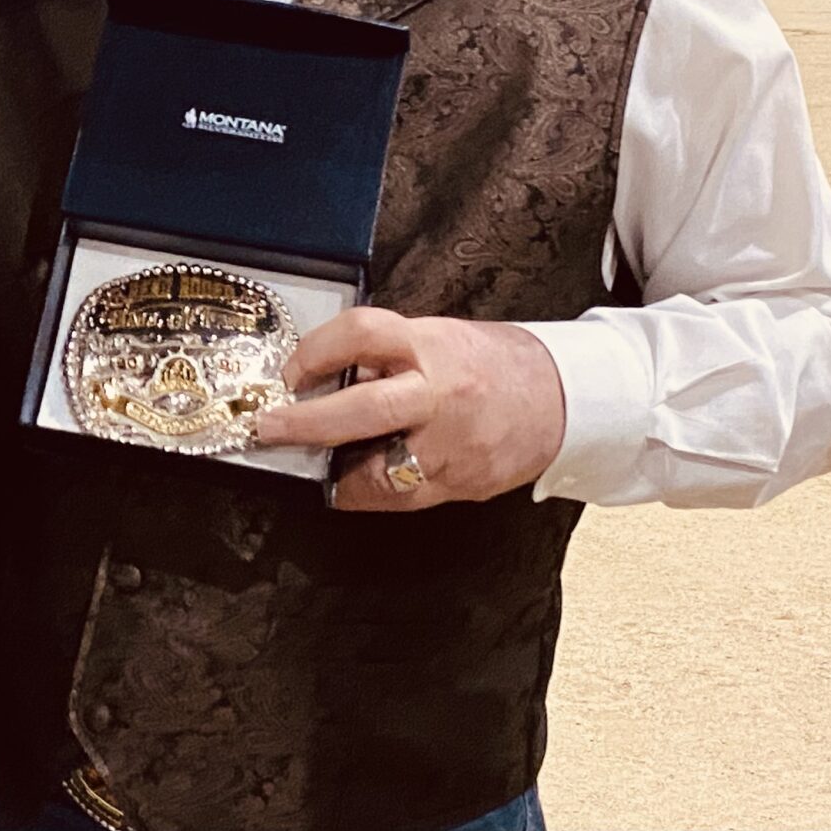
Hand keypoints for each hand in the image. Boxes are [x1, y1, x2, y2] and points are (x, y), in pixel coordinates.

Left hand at [255, 308, 565, 510]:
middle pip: (365, 410)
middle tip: (268, 426)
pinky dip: (368, 493)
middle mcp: (441, 394)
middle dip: (306, 422)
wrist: (563, 398)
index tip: (290, 370)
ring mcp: (453, 445)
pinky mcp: (462, 483)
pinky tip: (350, 484)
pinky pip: (402, 497)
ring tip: (311, 461)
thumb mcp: (437, 337)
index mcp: (431, 345)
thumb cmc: (490, 362)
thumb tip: (326, 376)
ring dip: (336, 469)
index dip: (317, 350)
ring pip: (381, 469)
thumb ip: (386, 355)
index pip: (363, 334)